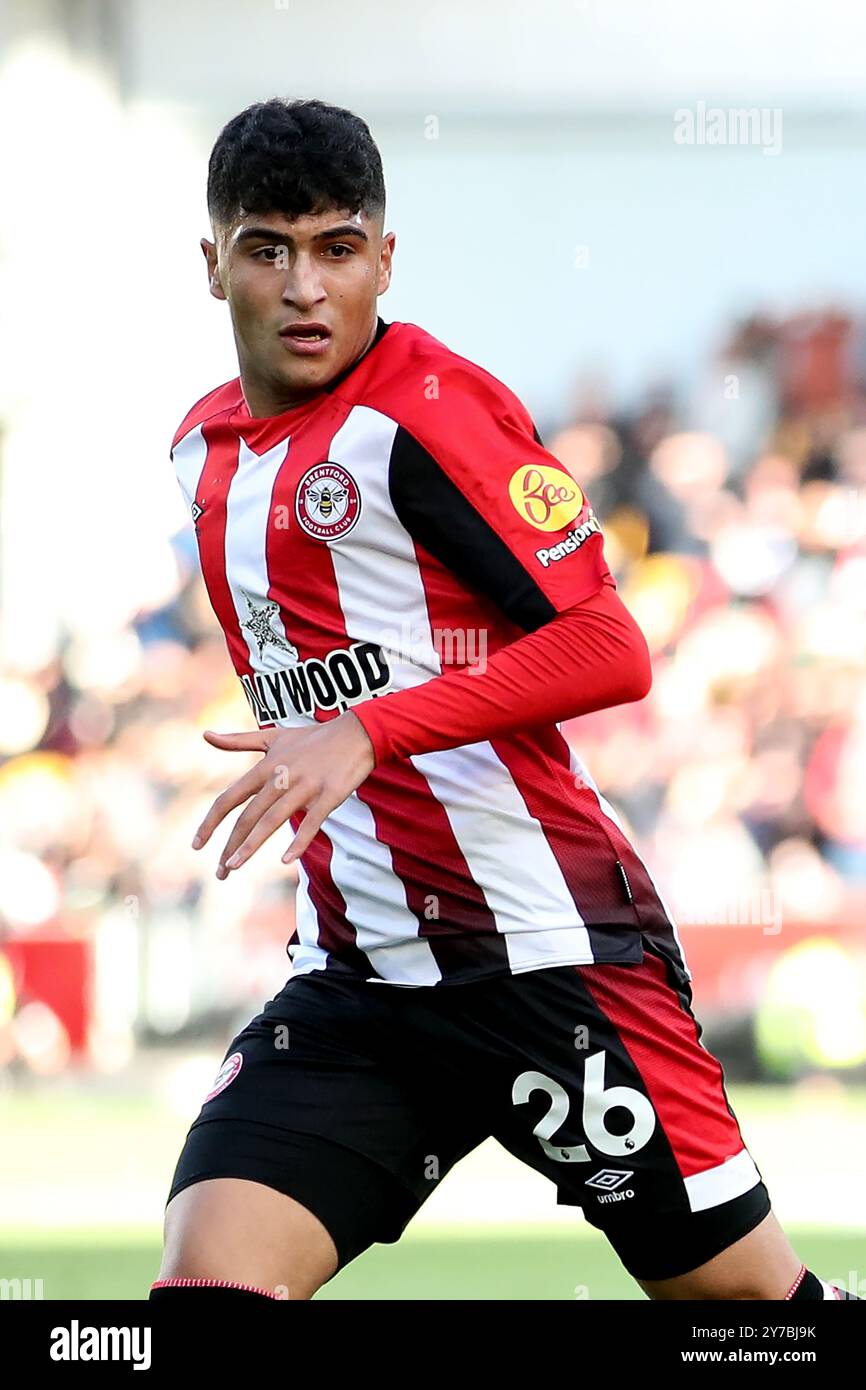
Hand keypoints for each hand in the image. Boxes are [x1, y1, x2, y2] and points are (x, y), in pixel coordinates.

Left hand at [192, 712, 375, 876]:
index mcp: (266, 766)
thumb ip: (238, 740)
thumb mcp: (274, 737)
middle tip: (219, 872)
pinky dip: (299, 841)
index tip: (196, 844)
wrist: (357, 733)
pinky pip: (312, 822)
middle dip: (230, 846)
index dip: (210, 822)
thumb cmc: (314, 738)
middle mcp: (281, 778)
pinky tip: (286, 860)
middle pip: (248, 816)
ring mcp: (305, 787)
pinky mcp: (329, 795)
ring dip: (251, 846)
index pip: (230, 798)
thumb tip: (205, 735)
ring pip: (272, 821)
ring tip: (233, 868)